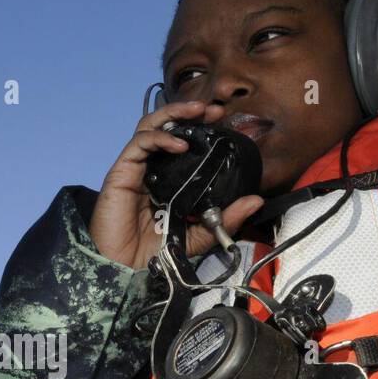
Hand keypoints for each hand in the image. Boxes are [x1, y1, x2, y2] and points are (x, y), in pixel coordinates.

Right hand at [88, 99, 263, 270]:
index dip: (201, 127)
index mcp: (168, 179)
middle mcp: (151, 169)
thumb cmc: (156, 254)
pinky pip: (140, 144)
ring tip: (197, 111)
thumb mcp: (200, 235)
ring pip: (150, 125)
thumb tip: (256, 201)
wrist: (126, 270)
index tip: (224, 120)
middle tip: (214, 109)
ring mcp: (135, 168)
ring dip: (174, 113)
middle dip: (190, 112)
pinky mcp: (121, 172)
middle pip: (166, 126)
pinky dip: (160, 137)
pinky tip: (179, 144)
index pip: (183, 142)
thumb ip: (225, 218)